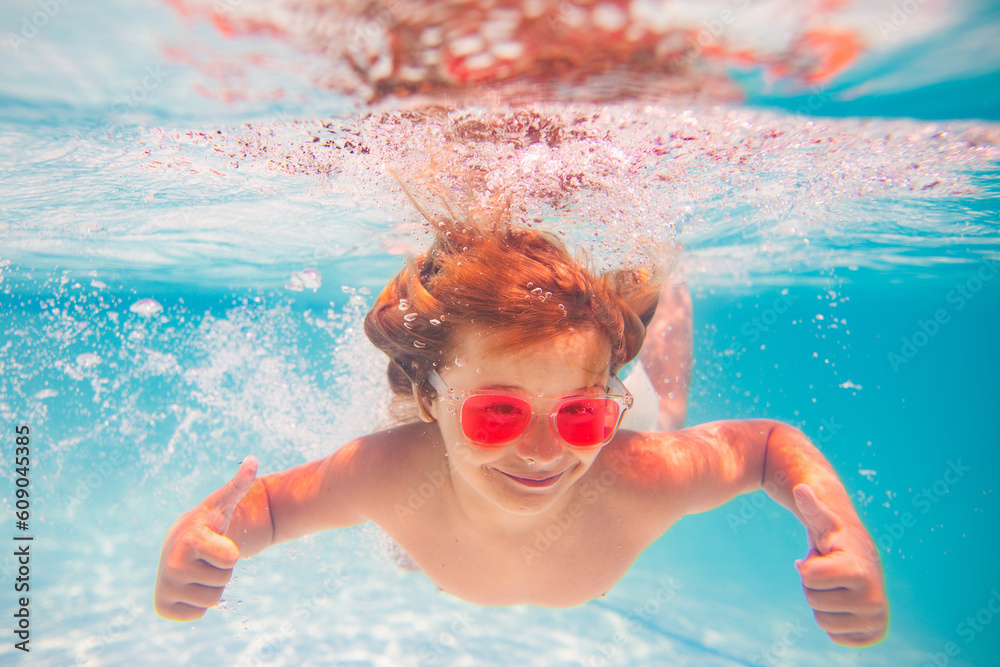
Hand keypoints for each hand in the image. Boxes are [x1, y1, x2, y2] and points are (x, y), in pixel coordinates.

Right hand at [154, 456, 256, 619]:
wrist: (175, 545)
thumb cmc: (207, 524)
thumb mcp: (222, 503)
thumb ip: (239, 484)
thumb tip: (252, 460)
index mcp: (190, 540)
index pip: (231, 558)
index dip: (230, 552)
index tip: (215, 541)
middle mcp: (172, 565)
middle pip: (224, 581)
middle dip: (221, 570)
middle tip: (206, 557)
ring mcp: (165, 587)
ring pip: (213, 600)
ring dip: (211, 586)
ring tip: (198, 569)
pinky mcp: (162, 607)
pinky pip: (199, 615)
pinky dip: (198, 603)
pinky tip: (189, 585)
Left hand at [793, 483, 888, 645]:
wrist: (861, 561)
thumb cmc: (835, 540)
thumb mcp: (822, 522)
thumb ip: (811, 507)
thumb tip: (801, 488)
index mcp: (859, 571)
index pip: (808, 577)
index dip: (808, 567)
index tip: (823, 558)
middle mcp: (874, 599)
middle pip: (814, 603)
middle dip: (815, 587)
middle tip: (830, 574)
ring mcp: (876, 619)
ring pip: (824, 623)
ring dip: (824, 605)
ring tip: (837, 588)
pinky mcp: (875, 634)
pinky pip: (836, 639)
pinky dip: (835, 623)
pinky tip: (845, 604)